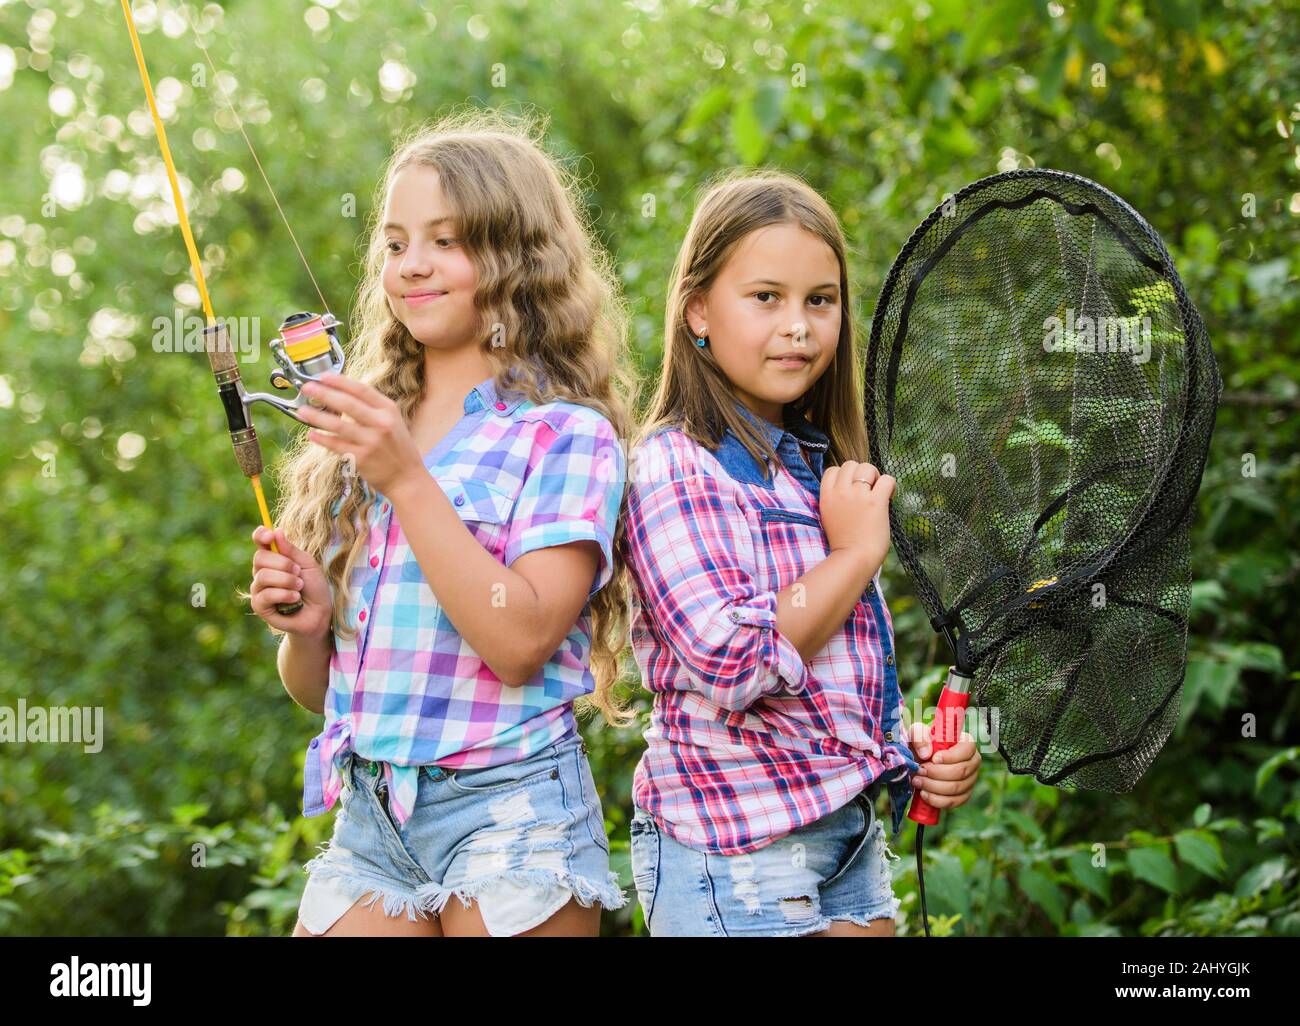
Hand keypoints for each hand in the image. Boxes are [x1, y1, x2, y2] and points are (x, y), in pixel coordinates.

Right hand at [249, 526, 332, 638]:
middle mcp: (262, 571)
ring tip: (299, 588)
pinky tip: (295, 599)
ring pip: (263, 576)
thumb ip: (291, 550)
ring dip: (287, 581)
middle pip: (260, 557)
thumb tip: (276, 531)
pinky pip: (265, 595)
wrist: (319, 614)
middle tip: (298, 573)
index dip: (261, 535)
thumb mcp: (307, 565)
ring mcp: (258, 589)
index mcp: (273, 558)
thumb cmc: (314, 588)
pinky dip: (284, 595)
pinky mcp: (259, 606)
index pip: (260, 541)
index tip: (270, 536)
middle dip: (283, 564)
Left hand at [295, 372, 424, 498]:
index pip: (361, 390)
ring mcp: (371, 441)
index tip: (323, 376)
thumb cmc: (397, 448)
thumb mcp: (393, 421)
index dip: (340, 381)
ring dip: (316, 417)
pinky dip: (321, 439)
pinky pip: (335, 445)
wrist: (407, 478)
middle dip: (324, 394)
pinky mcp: (361, 458)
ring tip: (302, 411)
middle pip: (347, 404)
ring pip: (337, 425)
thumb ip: (372, 408)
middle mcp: (381, 424)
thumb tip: (342, 394)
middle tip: (307, 388)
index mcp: (389, 410)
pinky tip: (311, 434)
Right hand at [820, 460, 894, 580]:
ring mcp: (858, 495)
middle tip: (868, 490)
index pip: (834, 469)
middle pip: (851, 464)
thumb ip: (836, 500)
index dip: (845, 476)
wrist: (852, 559)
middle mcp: (841, 492)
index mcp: (826, 496)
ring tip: (878, 492)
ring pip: (868, 467)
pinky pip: (888, 479)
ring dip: (875, 477)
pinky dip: (891, 486)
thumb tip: (852, 488)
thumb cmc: (843, 544)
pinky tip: (889, 497)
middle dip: (861, 473)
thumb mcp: (829, 517)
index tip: (853, 488)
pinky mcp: (876, 502)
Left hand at [908, 721, 981, 809]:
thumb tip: (926, 753)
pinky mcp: (964, 795)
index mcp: (966, 743)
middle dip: (937, 773)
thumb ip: (919, 737)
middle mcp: (973, 762)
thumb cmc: (921, 744)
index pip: (967, 749)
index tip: (933, 759)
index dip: (951, 756)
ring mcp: (971, 780)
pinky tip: (924, 793)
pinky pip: (954, 802)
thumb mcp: (916, 734)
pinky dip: (937, 800)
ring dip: (933, 786)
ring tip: (917, 781)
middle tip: (919, 771)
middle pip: (961, 771)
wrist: (919, 763)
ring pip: (956, 788)